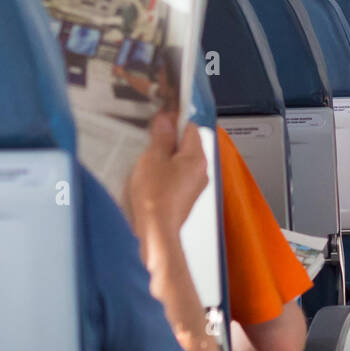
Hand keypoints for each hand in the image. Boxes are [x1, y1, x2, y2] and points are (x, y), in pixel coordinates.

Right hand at [123, 112, 207, 237]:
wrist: (157, 231)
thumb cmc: (154, 197)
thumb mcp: (153, 158)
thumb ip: (162, 137)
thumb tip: (167, 120)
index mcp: (197, 158)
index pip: (190, 128)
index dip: (173, 122)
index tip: (157, 123)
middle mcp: (201, 170)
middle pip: (187, 144)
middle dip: (168, 141)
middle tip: (148, 143)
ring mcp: (196, 185)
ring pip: (182, 161)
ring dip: (166, 158)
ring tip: (148, 162)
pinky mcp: (187, 196)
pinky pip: (179, 176)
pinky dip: (167, 173)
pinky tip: (152, 178)